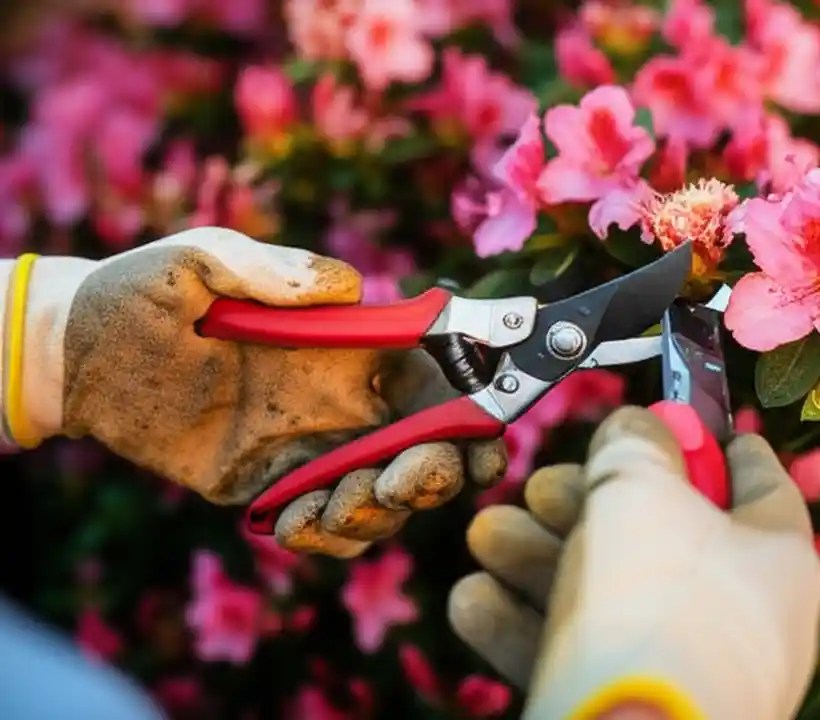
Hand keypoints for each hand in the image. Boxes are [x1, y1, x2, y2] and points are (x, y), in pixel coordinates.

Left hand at [13, 227, 505, 556]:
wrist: (77, 356)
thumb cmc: (143, 294)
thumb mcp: (201, 262)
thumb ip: (270, 268)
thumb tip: (349, 290)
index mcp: (353, 348)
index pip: (441, 376)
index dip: (477, 404)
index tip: (484, 426)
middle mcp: (348, 402)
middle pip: (433, 449)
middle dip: (438, 474)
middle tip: (400, 480)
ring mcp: (314, 449)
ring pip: (388, 499)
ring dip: (381, 512)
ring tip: (332, 503)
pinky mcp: (273, 490)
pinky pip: (325, 528)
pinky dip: (327, 535)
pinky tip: (293, 521)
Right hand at [447, 406, 819, 719]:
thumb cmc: (652, 600)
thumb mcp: (640, 490)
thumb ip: (633, 445)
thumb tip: (637, 428)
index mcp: (775, 557)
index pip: (760, 481)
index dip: (712, 441)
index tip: (674, 417)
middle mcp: (744, 620)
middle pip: (662, 538)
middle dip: (588, 503)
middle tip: (540, 484)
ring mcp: (691, 674)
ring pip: (611, 598)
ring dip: (540, 558)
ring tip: (487, 534)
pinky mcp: (638, 713)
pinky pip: (584, 658)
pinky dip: (527, 627)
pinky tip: (472, 600)